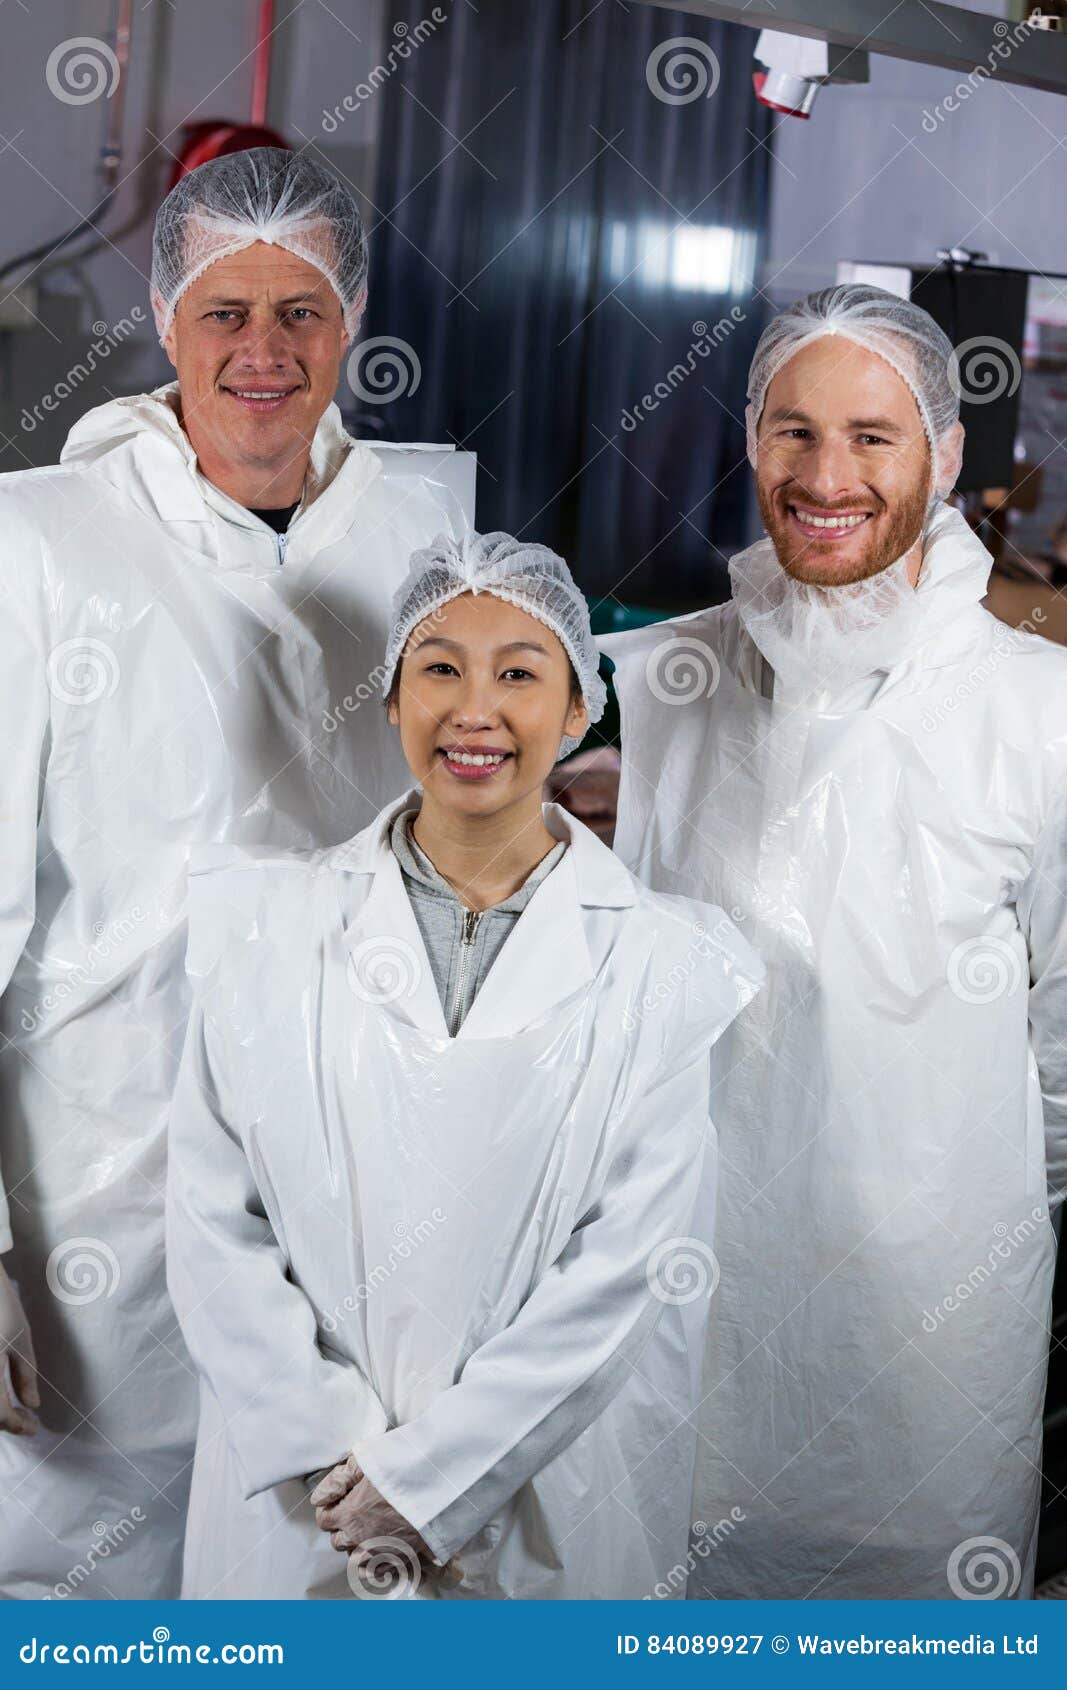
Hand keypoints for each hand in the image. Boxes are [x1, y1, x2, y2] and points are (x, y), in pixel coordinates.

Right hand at [0, 1260, 37, 1435]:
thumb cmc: (0, 1306)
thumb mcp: (20, 1339)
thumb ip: (25, 1376)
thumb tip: (33, 1406)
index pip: (0, 1416)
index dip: (18, 1426)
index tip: (35, 1428)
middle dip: (6, 1421)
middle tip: (27, 1421)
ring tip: (16, 1408)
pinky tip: (1, 1393)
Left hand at [311, 1453, 431, 1561]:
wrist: (437, 1485)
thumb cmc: (401, 1469)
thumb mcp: (365, 1462)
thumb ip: (338, 1480)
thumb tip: (319, 1498)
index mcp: (349, 1514)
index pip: (324, 1521)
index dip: (328, 1511)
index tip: (336, 1503)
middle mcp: (361, 1537)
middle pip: (338, 1542)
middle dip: (342, 1529)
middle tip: (353, 1514)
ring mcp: (380, 1550)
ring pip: (356, 1560)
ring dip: (357, 1548)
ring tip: (366, 1534)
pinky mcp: (400, 1557)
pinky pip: (379, 1571)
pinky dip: (375, 1565)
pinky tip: (380, 1554)